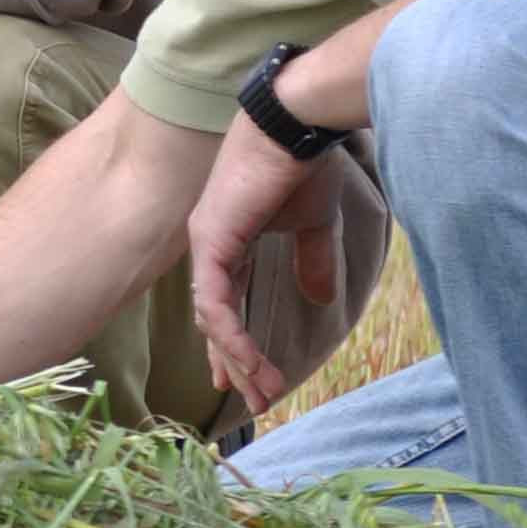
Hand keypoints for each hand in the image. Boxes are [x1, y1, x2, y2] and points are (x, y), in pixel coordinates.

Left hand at [184, 118, 334, 413]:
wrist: (297, 127)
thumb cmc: (303, 165)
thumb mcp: (312, 224)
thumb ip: (312, 260)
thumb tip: (320, 298)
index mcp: (228, 241)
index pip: (224, 304)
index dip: (233, 344)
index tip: (244, 379)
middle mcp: (210, 246)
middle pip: (215, 320)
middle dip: (236, 363)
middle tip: (256, 400)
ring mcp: (205, 243)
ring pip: (213, 319)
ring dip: (238, 359)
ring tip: (261, 392)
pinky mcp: (210, 240)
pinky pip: (215, 302)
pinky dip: (231, 336)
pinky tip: (248, 362)